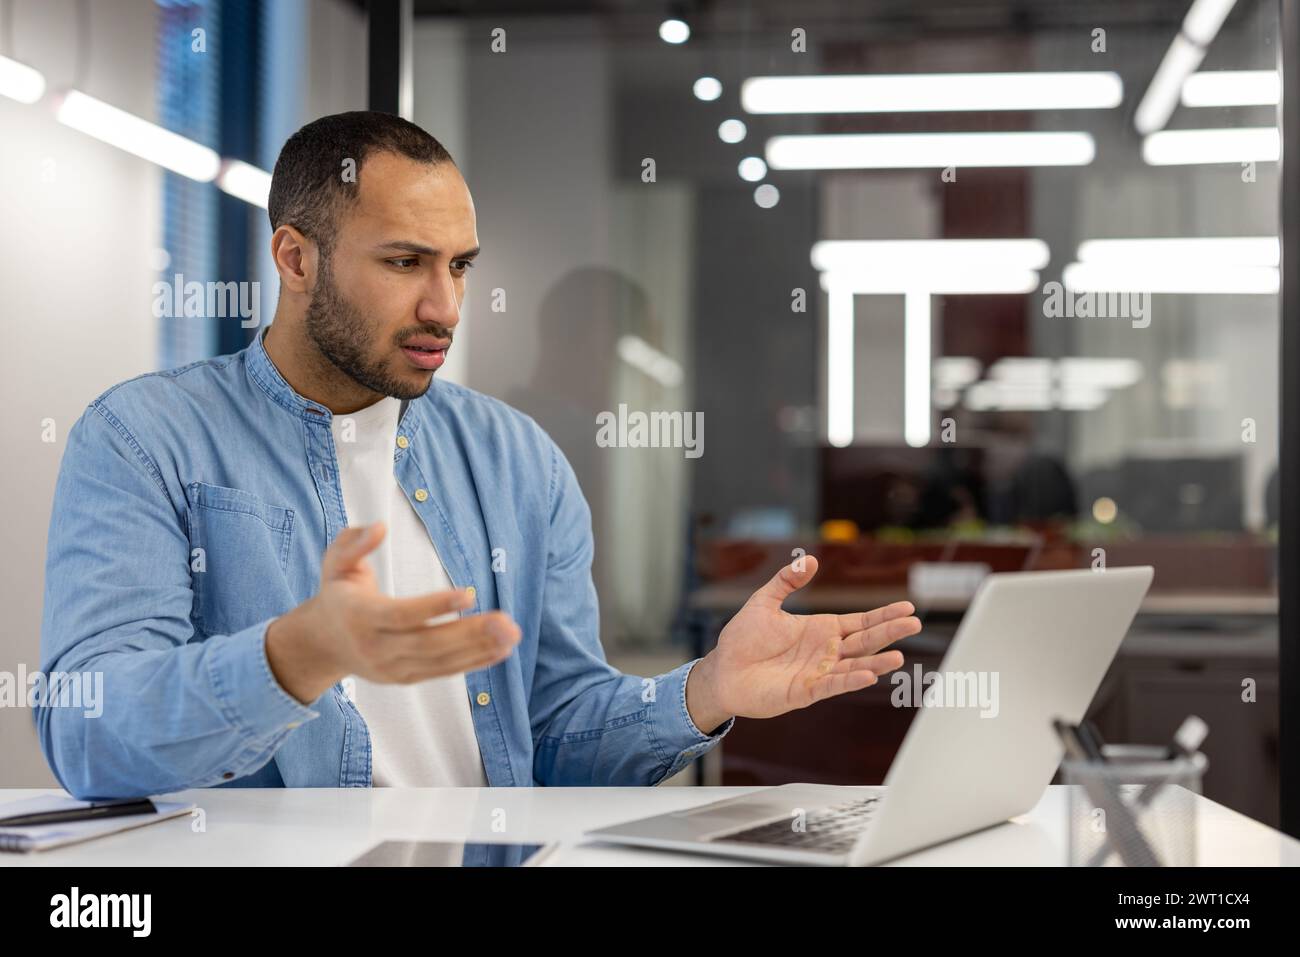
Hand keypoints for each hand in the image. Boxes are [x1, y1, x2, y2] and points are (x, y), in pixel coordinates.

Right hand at [266, 522, 519, 703]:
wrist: (321, 644)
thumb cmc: (337, 594)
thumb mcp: (335, 562)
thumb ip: (354, 543)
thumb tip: (380, 527)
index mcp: (359, 616)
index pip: (401, 615)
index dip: (434, 607)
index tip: (468, 594)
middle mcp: (376, 647)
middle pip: (427, 644)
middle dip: (469, 634)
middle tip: (506, 622)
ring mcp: (392, 668)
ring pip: (440, 662)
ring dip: (479, 649)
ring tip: (512, 634)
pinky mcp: (406, 678)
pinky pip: (444, 671)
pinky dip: (474, 662)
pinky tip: (501, 650)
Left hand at [687, 555, 919, 728]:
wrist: (722, 670)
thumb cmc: (743, 638)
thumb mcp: (764, 601)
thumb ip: (786, 581)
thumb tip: (810, 561)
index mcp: (821, 629)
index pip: (860, 622)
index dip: (883, 616)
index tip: (908, 607)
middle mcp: (826, 652)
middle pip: (864, 641)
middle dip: (889, 633)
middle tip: (915, 624)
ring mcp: (818, 673)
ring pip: (854, 667)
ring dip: (876, 662)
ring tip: (898, 656)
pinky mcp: (805, 692)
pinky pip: (831, 686)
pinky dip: (849, 681)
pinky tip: (867, 675)